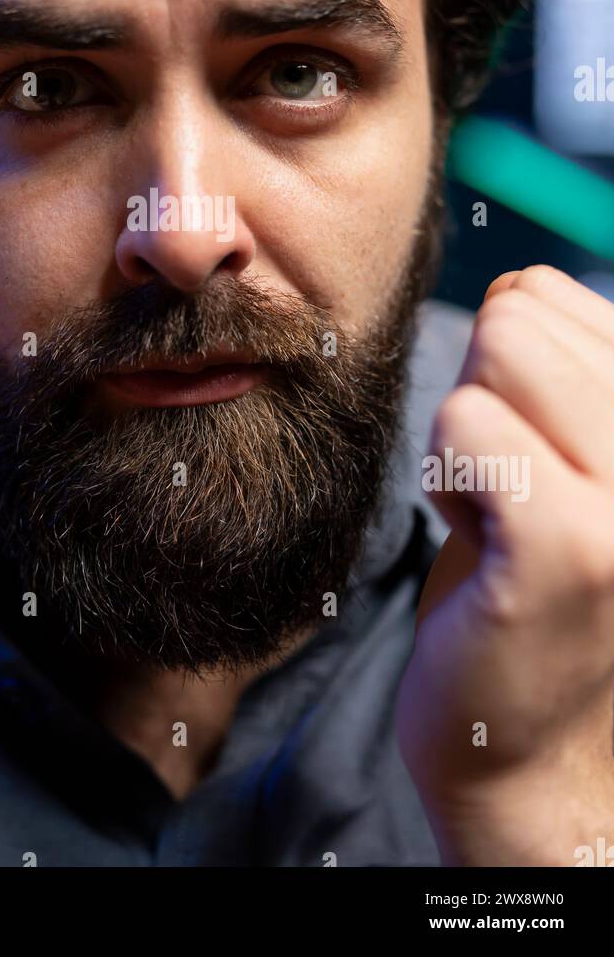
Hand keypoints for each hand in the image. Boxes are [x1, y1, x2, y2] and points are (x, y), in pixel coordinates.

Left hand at [396, 266, 613, 865]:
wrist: (523, 740)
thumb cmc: (524, 584)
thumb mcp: (560, 449)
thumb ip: (555, 361)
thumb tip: (516, 283)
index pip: (554, 295)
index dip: (506, 375)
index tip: (528, 461)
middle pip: (520, 313)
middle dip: (484, 399)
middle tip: (508, 492)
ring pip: (498, 352)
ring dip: (463, 436)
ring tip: (499, 513)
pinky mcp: (576, 545)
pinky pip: (467, 422)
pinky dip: (447, 476)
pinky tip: (479, 541)